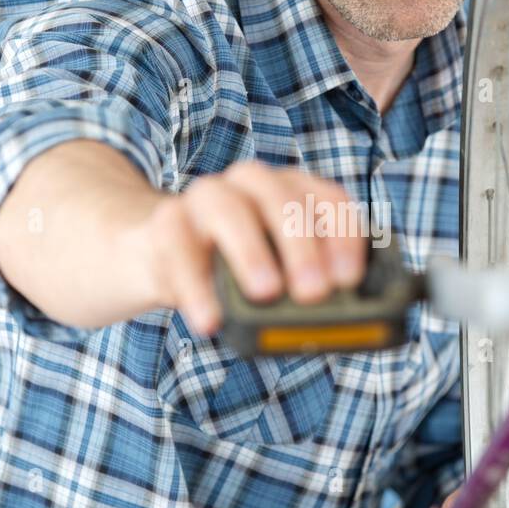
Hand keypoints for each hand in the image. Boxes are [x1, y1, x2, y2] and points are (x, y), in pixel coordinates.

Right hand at [147, 162, 368, 334]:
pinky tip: (210, 319)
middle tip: (314, 293)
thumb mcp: (277, 273)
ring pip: (226, 208)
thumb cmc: (235, 268)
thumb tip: (333, 323)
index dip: (343, 237)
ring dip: (250, 251)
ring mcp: (204, 198)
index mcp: (291, 190)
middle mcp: (250, 184)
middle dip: (301, 247)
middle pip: (280, 199)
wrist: (160, 254)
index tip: (348, 280)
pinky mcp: (166, 224)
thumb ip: (304, 286)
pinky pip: (178, 248)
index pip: (328, 200)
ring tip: (266, 293)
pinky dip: (195, 286)